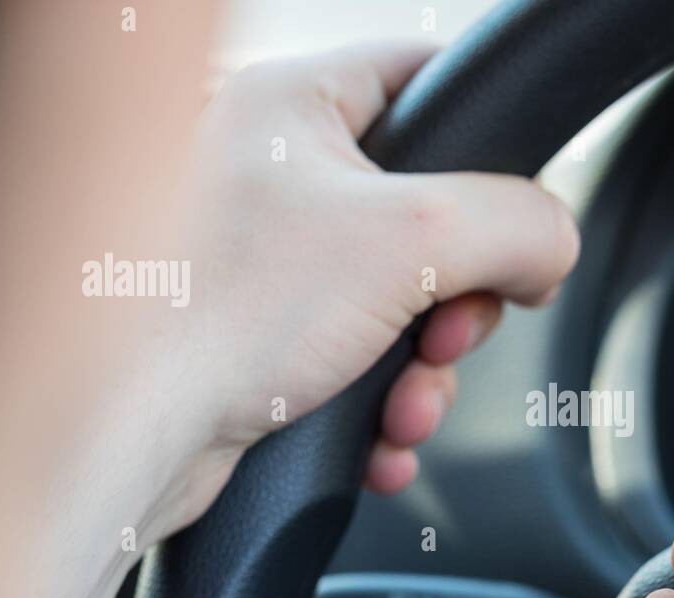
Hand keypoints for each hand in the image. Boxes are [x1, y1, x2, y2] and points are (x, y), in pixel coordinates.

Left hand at [158, 42, 578, 524]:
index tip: (520, 215)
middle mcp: (270, 174)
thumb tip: (554, 245)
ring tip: (403, 411)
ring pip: (400, 305)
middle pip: (430, 218)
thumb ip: (518, 223)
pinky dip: (380, 408)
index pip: (428, 79)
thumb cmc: (222, 318)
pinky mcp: (255, 339)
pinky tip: (375, 442)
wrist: (119, 443)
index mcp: (292, 107)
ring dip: (424, 373)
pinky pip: (357, 361)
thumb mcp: (414, 243)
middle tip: (448, 335)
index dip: (493, 147)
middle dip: (458, 304)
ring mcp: (260, 261)